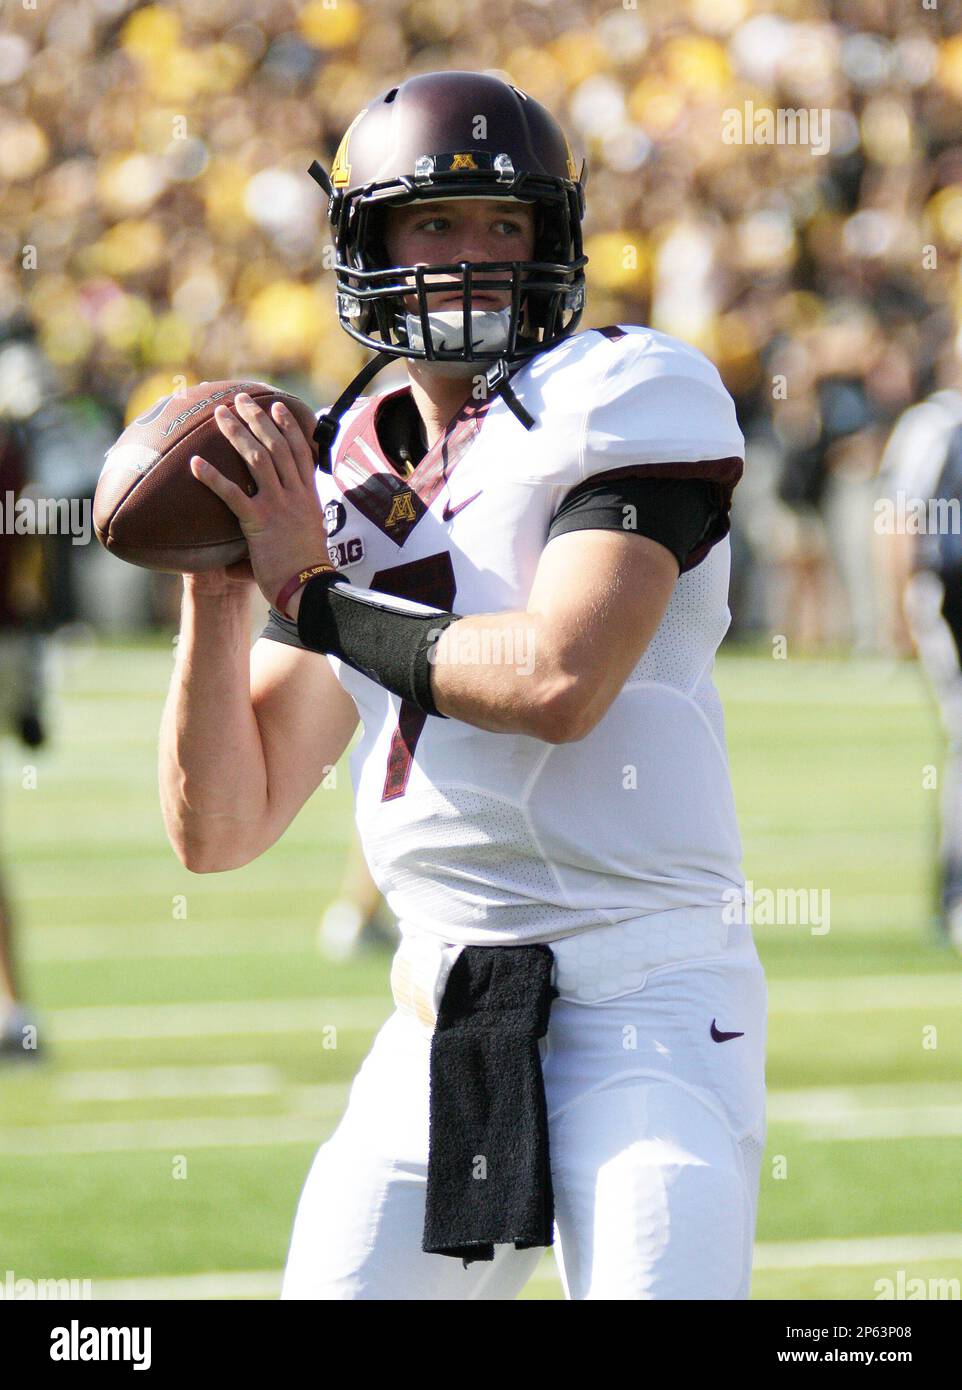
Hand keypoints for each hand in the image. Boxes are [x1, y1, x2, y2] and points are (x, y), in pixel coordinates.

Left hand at [189, 392, 329, 612]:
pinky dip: (213, 478)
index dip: (288, 428)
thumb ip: (296, 519)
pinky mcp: (259, 523)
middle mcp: (295, 495)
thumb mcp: (309, 535)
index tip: (276, 408)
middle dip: (257, 419)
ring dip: (236, 433)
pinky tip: (195, 464)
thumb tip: (280, 521)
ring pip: (257, 459)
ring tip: (219, 415)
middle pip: (276, 446)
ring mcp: (278, 506)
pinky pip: (232, 495)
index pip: (300, 452)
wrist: (310, 589)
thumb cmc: (306, 570)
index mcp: (309, 497)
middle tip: (241, 400)